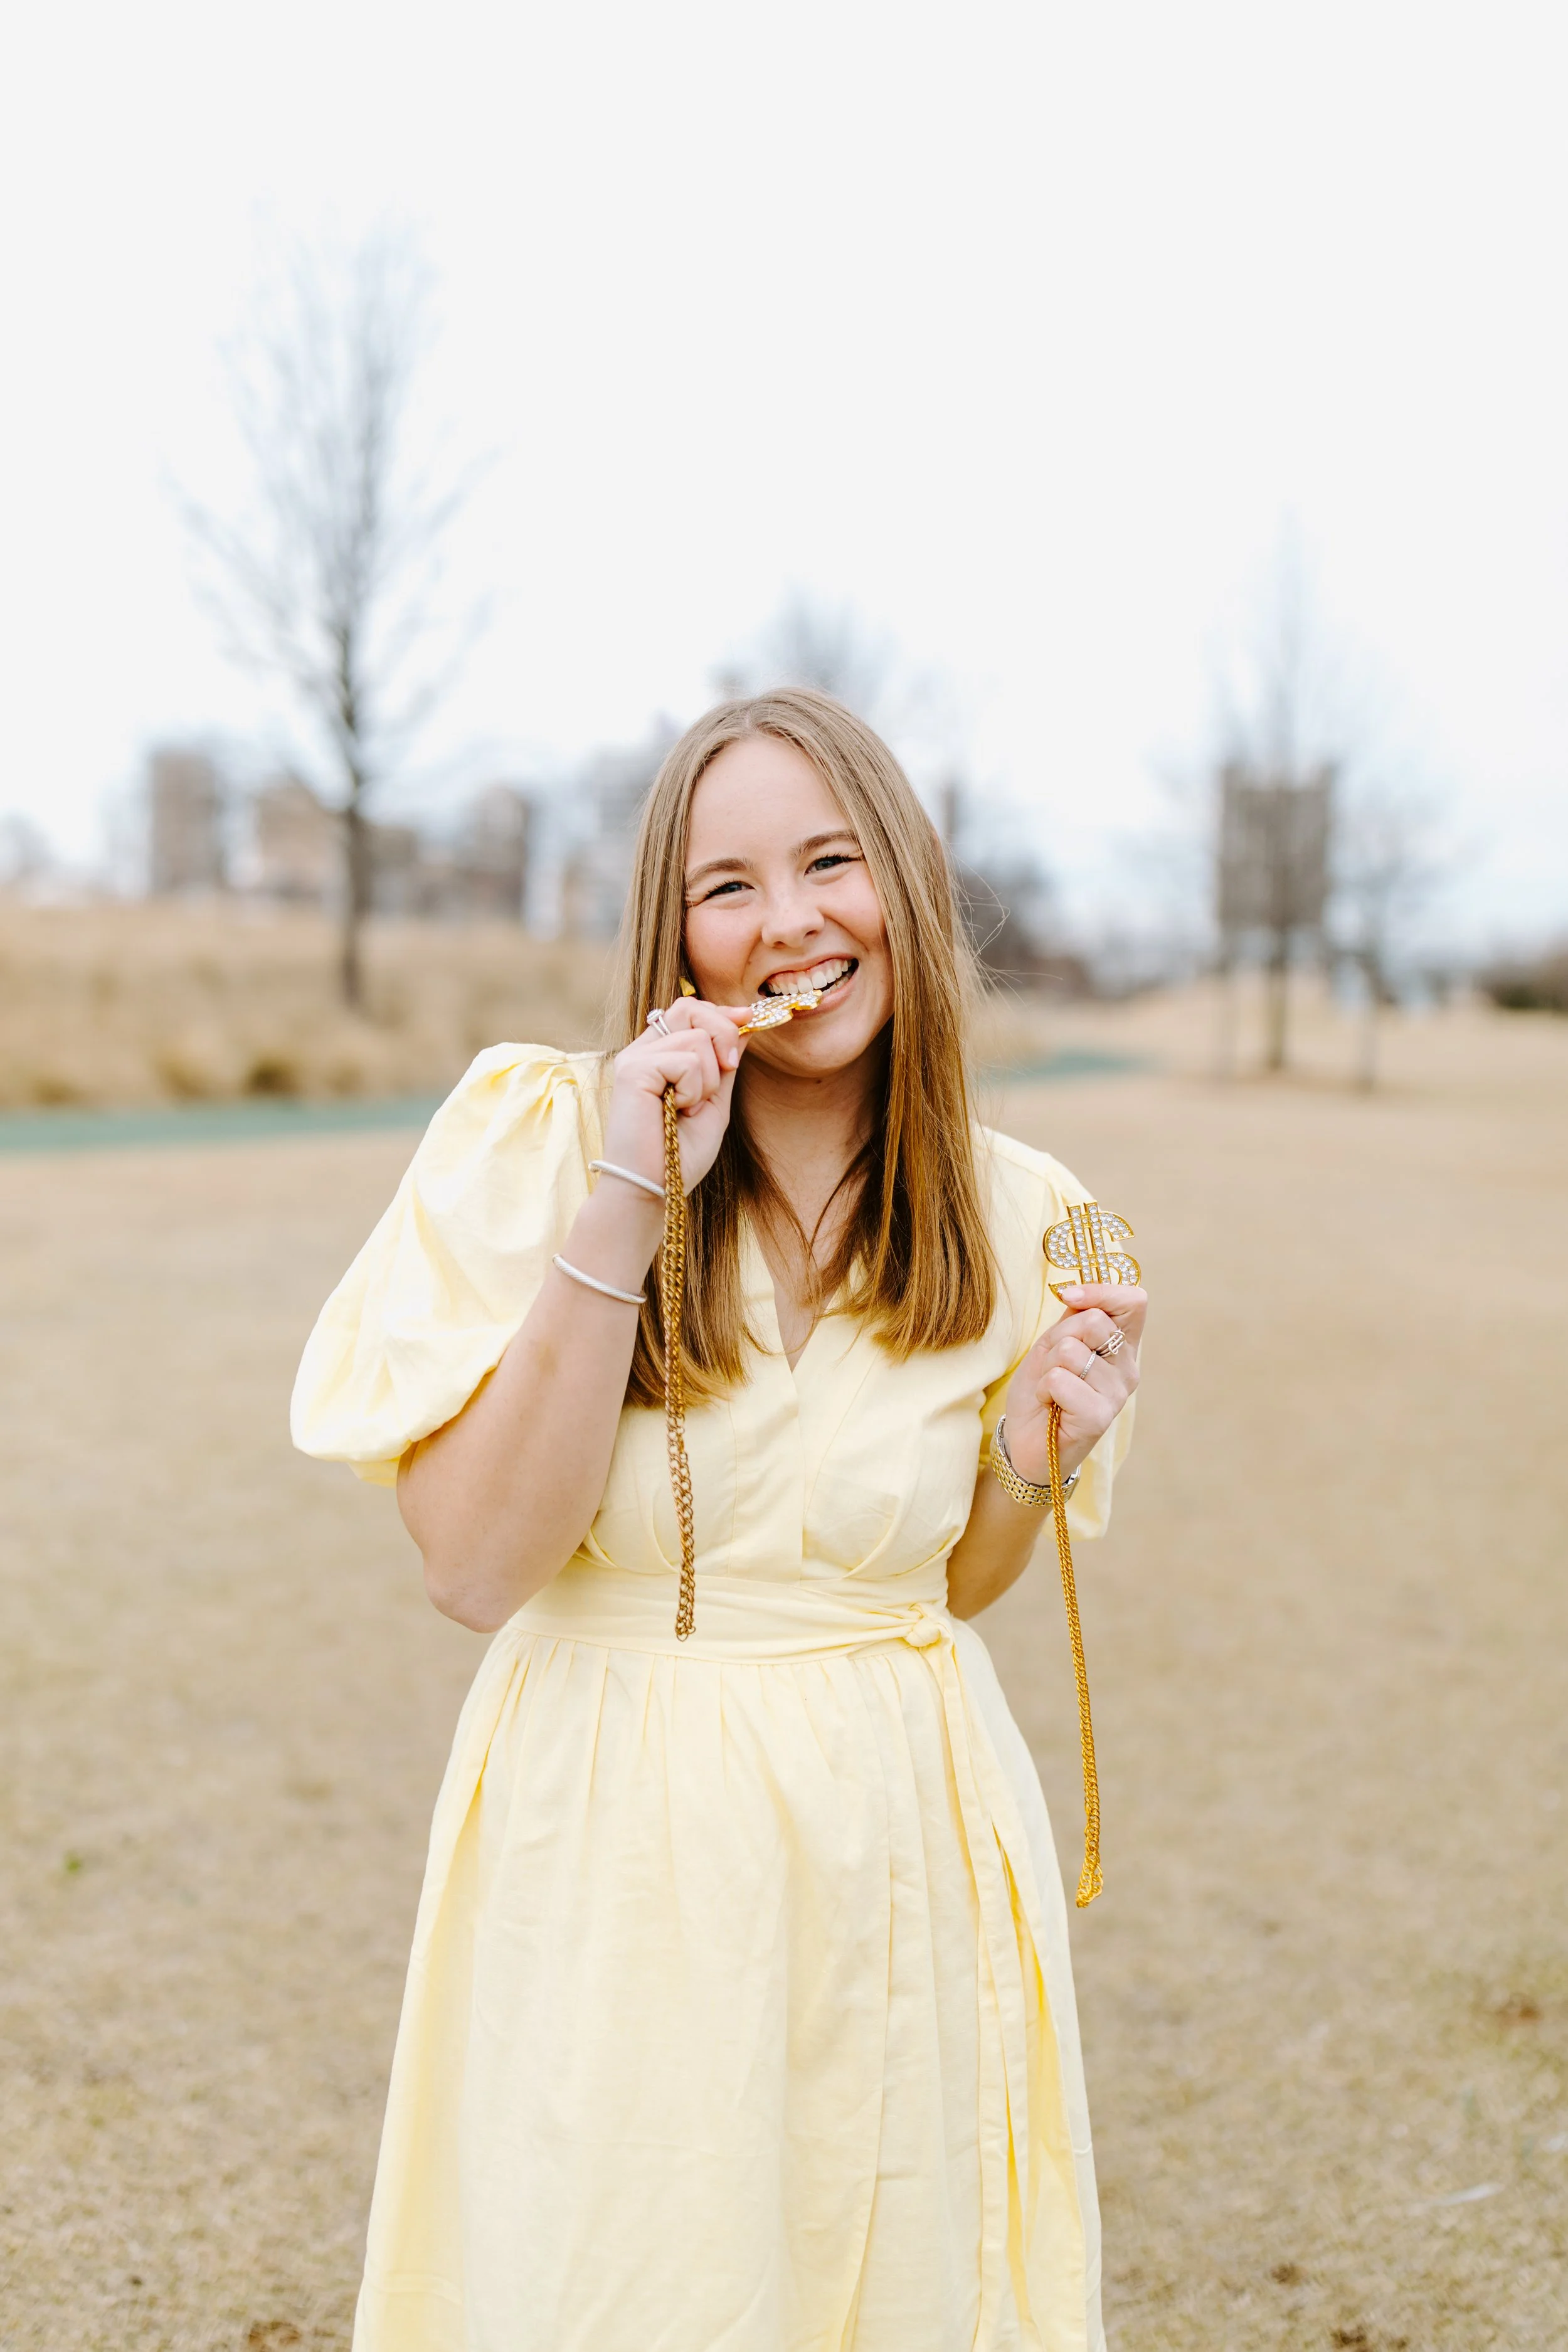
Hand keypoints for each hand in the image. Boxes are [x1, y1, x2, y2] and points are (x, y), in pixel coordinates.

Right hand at [602, 997, 749, 1195]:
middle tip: (728, 1068)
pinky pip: (685, 1060)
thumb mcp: (715, 1101)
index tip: (748, 1020)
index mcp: (659, 1056)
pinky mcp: (632, 1071)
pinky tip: (677, 1112)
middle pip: (690, 1008)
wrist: (653, 1189)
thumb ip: (725, 1063)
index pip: (689, 1011)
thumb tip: (744, 1021)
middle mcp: (643, 1051)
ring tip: (689, 1108)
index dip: (722, 1014)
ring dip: (709, 1078)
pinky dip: (694, 1089)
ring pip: (695, 1037)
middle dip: (723, 1032)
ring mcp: (634, 1058)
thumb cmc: (680, 1154)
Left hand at [1001, 1282, 1145, 1487]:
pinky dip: (1043, 1389)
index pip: (1134, 1302)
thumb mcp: (1053, 1345)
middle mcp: (1127, 1368)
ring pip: (1071, 1350)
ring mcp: (1117, 1394)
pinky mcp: (1099, 1416)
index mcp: (1121, 1346)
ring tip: (1051, 1389)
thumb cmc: (1043, 1390)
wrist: (1027, 1441)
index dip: (1101, 1291)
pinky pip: (1060, 1379)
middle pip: (1096, 1321)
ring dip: (1048, 1366)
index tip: (1070, 1298)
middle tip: (1054, 1364)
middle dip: (1060, 1336)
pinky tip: (1050, 1405)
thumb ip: (1072, 1319)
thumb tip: (1073, 1291)